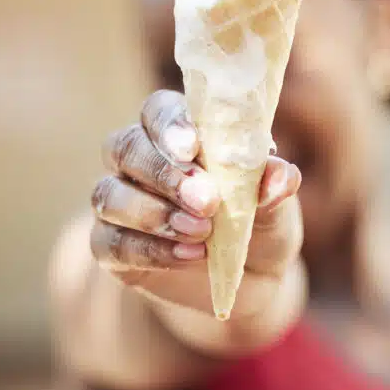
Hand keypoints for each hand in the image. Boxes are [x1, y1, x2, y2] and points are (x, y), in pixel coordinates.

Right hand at [90, 89, 303, 324]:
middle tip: (206, 201)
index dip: (169, 125)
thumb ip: (273, 185)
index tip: (192, 147)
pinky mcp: (111, 247)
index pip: (157, 110)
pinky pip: (111, 243)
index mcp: (178, 132)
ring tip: (201, 233)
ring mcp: (120, 202)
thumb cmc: (259, 222)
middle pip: (125, 148)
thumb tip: (279, 174)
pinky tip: (188, 256)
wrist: (249, 279)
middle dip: (164, 174)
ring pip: (110, 196)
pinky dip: (150, 249)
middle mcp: (139, 160)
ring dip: (154, 214)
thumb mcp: (276, 205)